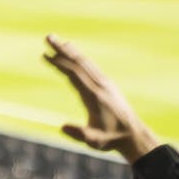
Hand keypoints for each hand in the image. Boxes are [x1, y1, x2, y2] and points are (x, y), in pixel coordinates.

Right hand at [44, 34, 160, 162]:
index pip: (74, 74)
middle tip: (48, 37)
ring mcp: (105, 83)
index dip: (59, 63)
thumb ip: (79, 134)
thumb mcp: (95, 141)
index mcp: (94, 96)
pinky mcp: (107, 85)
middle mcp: (100, 85)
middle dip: (62, 49)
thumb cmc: (112, 139)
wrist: (133, 134)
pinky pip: (91, 66)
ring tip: (57, 41)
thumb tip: (62, 127)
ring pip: (86, 62)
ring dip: (71, 50)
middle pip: (79, 62)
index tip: (46, 55)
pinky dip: (80, 58)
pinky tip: (75, 54)